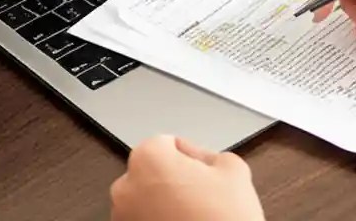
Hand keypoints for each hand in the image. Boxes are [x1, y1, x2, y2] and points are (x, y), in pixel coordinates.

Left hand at [110, 135, 263, 220]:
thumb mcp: (233, 169)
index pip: (166, 143)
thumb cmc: (223, 220)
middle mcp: (125, 187)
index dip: (189, 156)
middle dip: (172, 179)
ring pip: (145, 198)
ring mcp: (122, 218)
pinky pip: (142, 220)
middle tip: (200, 195)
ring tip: (193, 216)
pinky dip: (158, 220)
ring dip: (163, 202)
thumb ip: (208, 152)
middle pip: (150, 170)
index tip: (201, 171)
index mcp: (148, 160)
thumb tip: (197, 158)